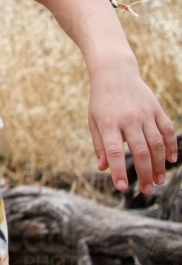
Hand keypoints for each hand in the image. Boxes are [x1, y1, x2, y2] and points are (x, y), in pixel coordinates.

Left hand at [88, 61, 177, 193]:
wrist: (114, 73)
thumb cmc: (101, 101)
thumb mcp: (93, 121)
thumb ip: (99, 145)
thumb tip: (104, 168)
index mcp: (108, 123)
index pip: (115, 151)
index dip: (119, 170)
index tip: (122, 187)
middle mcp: (128, 119)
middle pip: (140, 151)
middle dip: (144, 174)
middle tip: (147, 191)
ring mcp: (144, 113)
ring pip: (156, 144)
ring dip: (159, 165)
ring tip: (158, 180)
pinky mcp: (156, 109)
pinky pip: (167, 130)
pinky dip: (171, 146)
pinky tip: (172, 160)